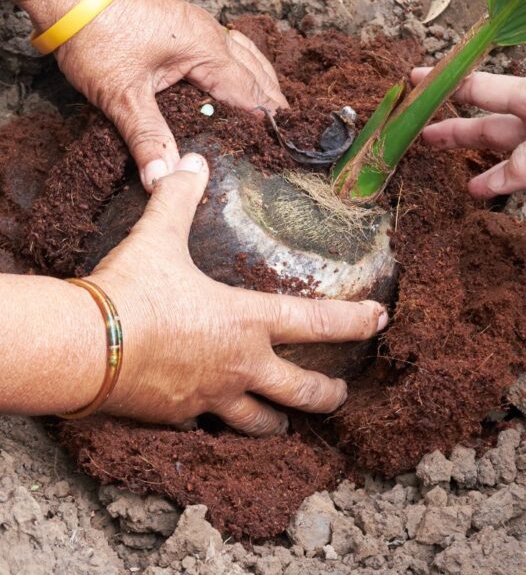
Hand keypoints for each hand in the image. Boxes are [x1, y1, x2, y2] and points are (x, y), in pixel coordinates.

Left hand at [0, 0, 286, 190]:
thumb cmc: (95, 33)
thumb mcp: (121, 94)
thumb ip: (148, 138)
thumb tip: (164, 178)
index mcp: (205, 50)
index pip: (248, 91)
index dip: (264, 118)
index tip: (280, 142)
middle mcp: (210, 35)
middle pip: (256, 70)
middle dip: (272, 98)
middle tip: (287, 127)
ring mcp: (198, 25)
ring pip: (246, 54)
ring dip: (261, 78)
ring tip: (274, 102)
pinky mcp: (184, 23)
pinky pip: (229, 44)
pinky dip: (244, 63)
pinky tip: (239, 71)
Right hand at [88, 153, 386, 435]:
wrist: (84, 349)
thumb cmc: (133, 291)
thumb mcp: (158, 236)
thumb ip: (178, 197)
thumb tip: (189, 160)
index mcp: (247, 321)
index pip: (318, 321)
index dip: (356, 321)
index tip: (381, 320)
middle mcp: (240, 364)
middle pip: (302, 390)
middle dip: (327, 393)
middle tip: (341, 393)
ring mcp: (212, 396)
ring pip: (261, 422)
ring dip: (278, 421)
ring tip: (285, 422)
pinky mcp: (180, 416)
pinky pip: (208, 425)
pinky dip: (217, 423)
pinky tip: (213, 418)